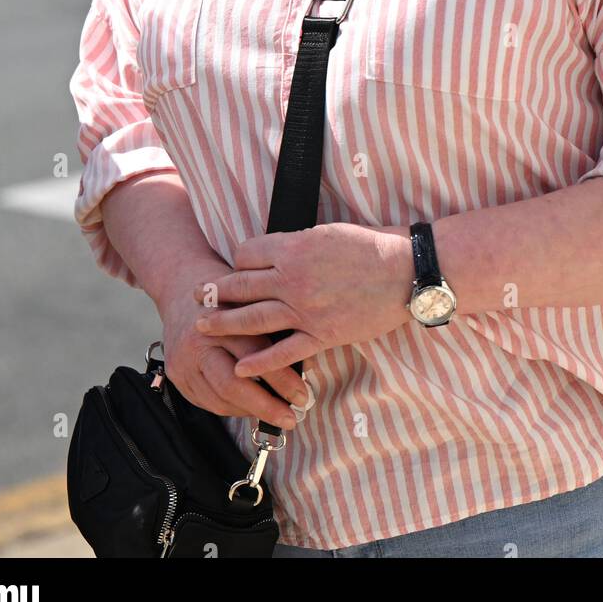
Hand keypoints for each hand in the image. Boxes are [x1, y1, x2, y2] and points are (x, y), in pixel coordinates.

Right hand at [155, 265, 309, 429]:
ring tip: (276, 416)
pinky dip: (232, 408)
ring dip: (251, 411)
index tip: (303, 395)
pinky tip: (251, 408)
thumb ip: (274, 329)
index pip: (254, 353)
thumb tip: (307, 365)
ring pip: (219, 398)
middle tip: (291, 417)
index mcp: (218, 317)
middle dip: (265, 406)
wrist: (178, 284)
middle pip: (232, 383)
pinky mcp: (175, 375)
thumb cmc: (224, 292)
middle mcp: (197, 341)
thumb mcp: (252, 300)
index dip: (281, 378)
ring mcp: (182, 360)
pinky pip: (207, 402)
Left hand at [193, 222, 413, 377]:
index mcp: (293, 249)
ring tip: (203, 327)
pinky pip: (283, 352)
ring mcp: (305, 310)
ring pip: (253, 319)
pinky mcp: (322, 335)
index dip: (238, 261)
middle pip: (241, 286)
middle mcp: (292, 280)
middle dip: (216, 292)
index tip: (237, 268)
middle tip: (197, 296)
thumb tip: (279, 250)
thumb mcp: (328, 233)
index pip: (246, 255)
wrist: (405, 273)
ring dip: (224, 324)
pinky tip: (241, 367)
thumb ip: (298, 244)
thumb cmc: (371, 246)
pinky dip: (259, 362)